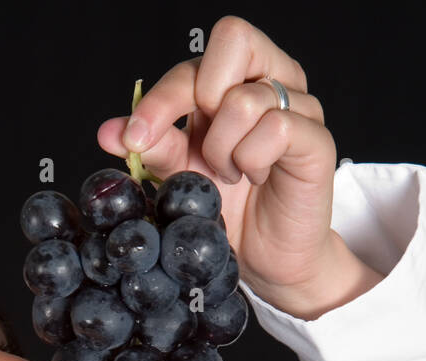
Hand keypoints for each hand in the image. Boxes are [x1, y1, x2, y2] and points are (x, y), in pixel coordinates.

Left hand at [97, 16, 381, 319]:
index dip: (161, 97)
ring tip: (231, 172)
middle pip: (234, 38)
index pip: (196, 58)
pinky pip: (275, 129)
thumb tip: (108, 131)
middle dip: (199, 98)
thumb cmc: (228, 205)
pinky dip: (251, 161)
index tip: (135, 138)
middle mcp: (271, 80)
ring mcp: (300, 106)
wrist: (263, 256)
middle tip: (200, 147)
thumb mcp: (178, 171)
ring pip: (245, 100)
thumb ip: (150, 145)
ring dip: (223, 149)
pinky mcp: (317, 139)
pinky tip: (255, 176)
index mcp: (235, 78)